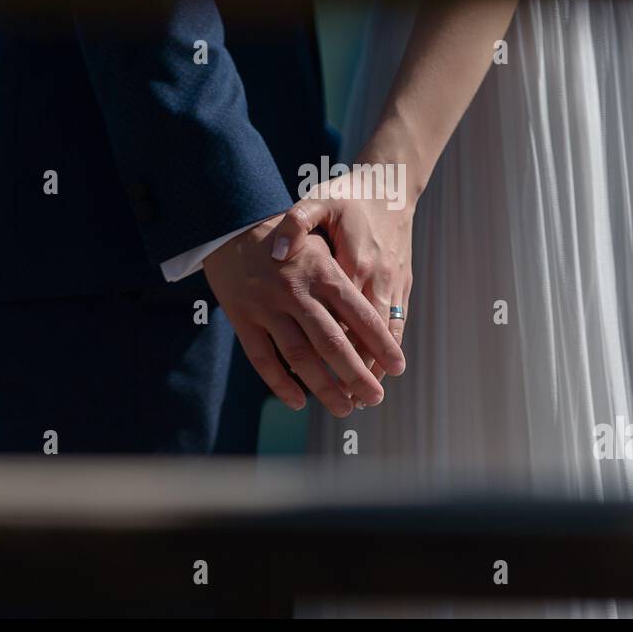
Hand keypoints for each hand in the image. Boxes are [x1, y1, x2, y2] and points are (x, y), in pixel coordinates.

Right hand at [203, 213, 405, 416]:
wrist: (234, 223)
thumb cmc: (290, 241)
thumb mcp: (323, 248)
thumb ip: (344, 284)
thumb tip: (377, 326)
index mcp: (324, 273)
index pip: (360, 315)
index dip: (381, 345)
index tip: (399, 368)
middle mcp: (298, 291)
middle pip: (333, 343)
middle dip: (357, 376)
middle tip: (375, 399)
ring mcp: (268, 306)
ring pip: (300, 357)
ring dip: (324, 388)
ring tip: (344, 408)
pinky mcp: (242, 317)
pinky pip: (262, 359)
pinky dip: (281, 384)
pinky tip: (299, 402)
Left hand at [269, 173, 414, 379]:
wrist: (389, 185)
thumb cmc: (345, 196)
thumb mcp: (317, 200)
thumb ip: (294, 224)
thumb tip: (276, 252)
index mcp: (353, 260)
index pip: (342, 315)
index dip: (332, 348)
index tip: (318, 374)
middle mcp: (377, 275)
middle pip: (368, 333)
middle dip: (360, 369)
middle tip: (350, 402)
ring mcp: (394, 280)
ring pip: (387, 332)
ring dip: (378, 364)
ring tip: (365, 396)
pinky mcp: (403, 282)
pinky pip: (398, 321)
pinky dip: (390, 346)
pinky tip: (380, 368)